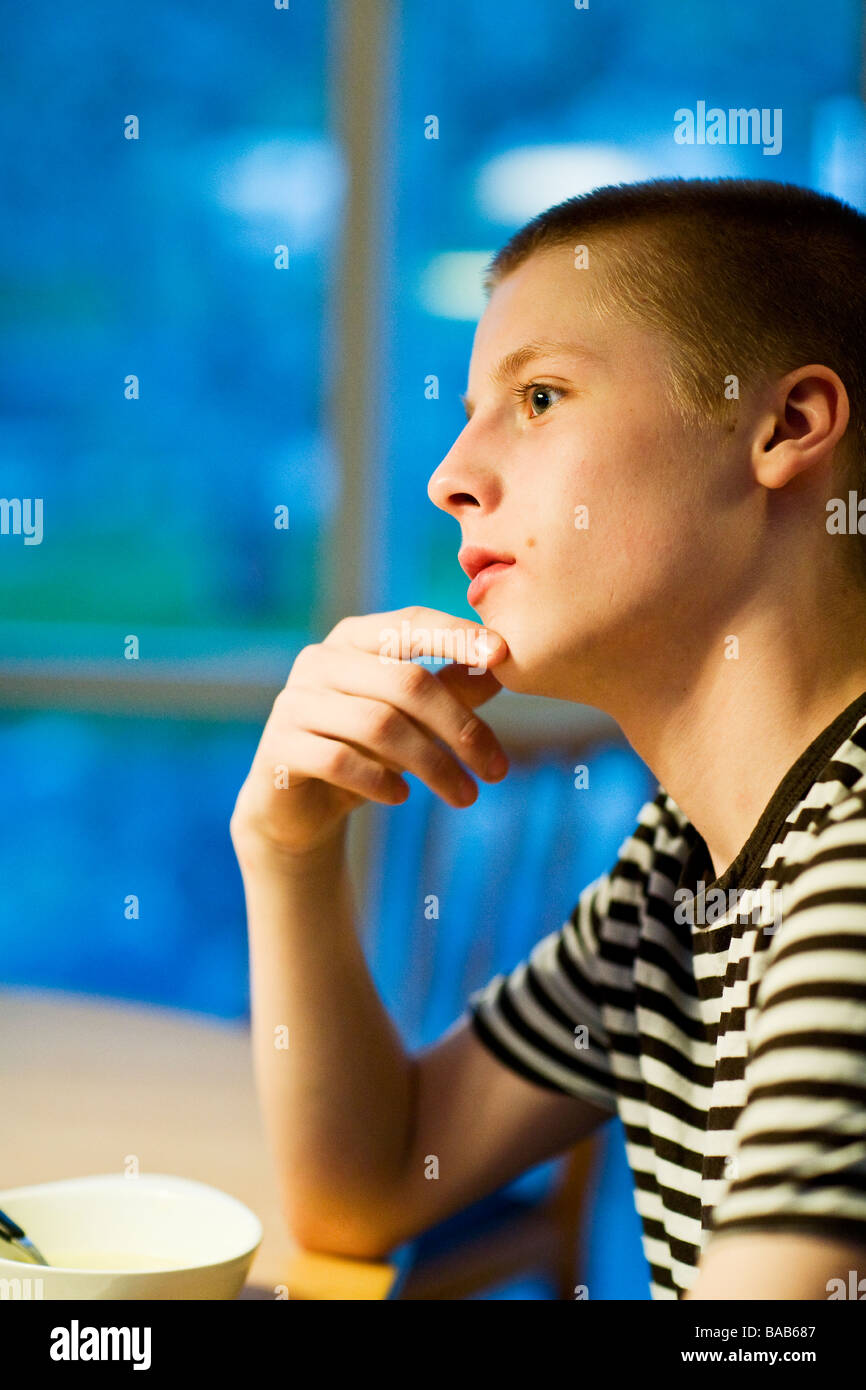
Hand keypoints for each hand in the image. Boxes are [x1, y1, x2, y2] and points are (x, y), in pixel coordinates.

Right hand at [230, 606, 510, 858]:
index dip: (457, 636)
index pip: (410, 624)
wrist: (299, 807)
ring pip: (379, 725)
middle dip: (460, 728)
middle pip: (406, 682)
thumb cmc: (363, 751)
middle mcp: (320, 661)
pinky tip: (402, 796)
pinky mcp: (279, 746)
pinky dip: (379, 780)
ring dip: (432, 764)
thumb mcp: (412, 720)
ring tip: (465, 796)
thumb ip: (450, 690)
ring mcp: (294, 701)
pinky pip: (340, 760)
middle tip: (497, 770)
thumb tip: (505, 666)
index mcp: (353, 639)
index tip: (502, 656)